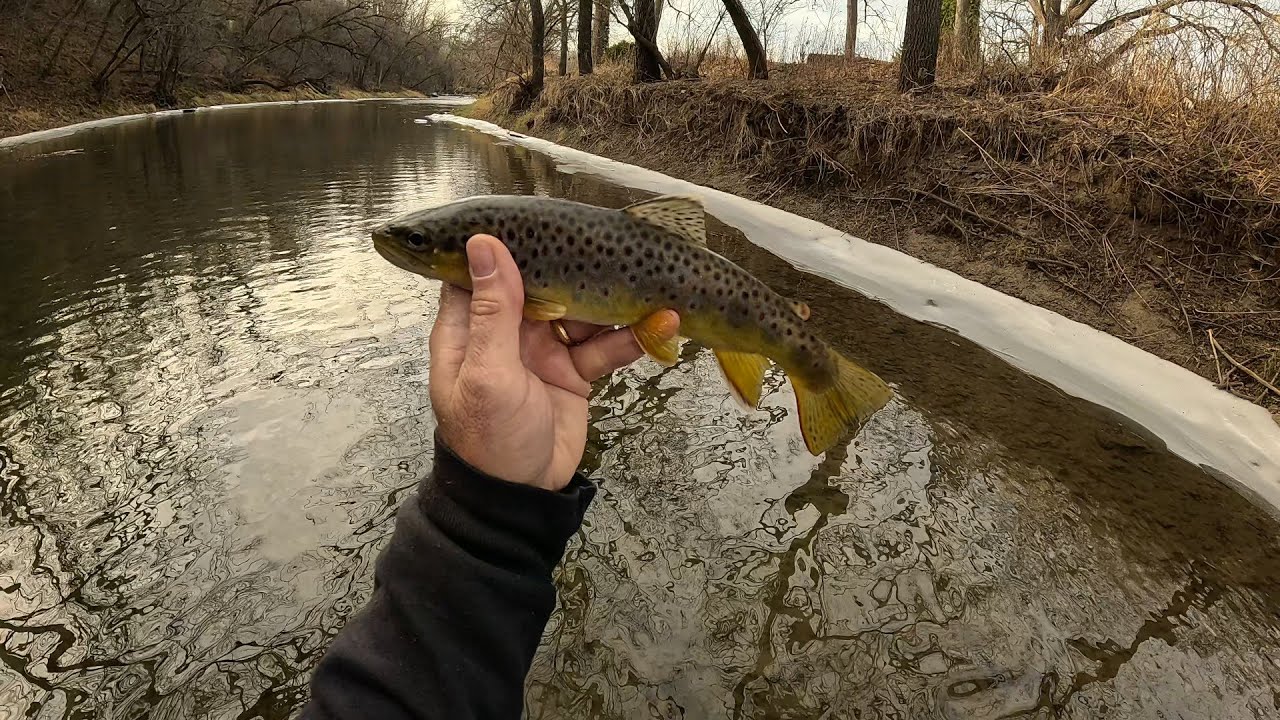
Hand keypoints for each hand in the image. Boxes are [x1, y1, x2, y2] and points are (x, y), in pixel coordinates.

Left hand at [429, 234, 679, 490]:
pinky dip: (630, 336)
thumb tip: (484, 242)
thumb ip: (493, 309)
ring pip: (580, 312)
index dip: (511, 243)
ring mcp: (542, 352)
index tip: (543, 217)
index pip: (484, 270)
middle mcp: (506, 333)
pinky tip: (661, 321)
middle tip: (615, 244)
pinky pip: (604, 346)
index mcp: (469, 327)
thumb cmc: (488, 438)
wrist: (519, 499)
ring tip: (653, 283)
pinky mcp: (573, 374)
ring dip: (613, 300)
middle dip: (576, 266)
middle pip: (541, 284)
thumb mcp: (487, 371)